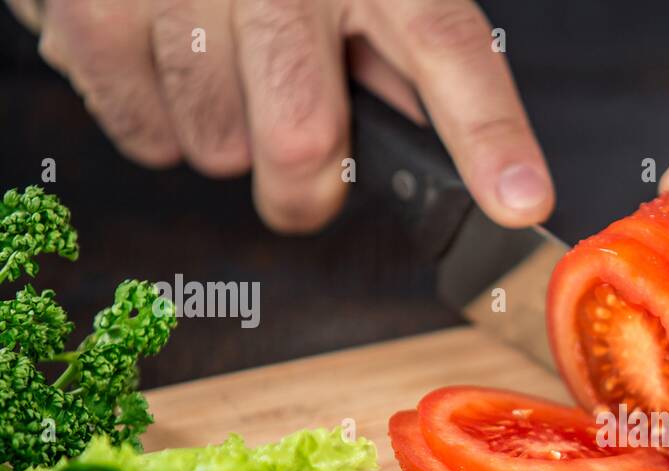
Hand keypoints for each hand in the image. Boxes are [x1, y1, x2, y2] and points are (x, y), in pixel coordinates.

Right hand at [13, 0, 553, 232]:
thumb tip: (449, 145)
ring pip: (217, 147)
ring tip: (220, 69)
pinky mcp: (97, 7)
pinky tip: (168, 61)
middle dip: (305, 192)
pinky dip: (160, 124)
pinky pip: (145, 135)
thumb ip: (399, 50)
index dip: (488, 136)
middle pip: (303, 139)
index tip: (520, 202)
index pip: (445, 48)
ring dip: (226, 140)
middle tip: (303, 180)